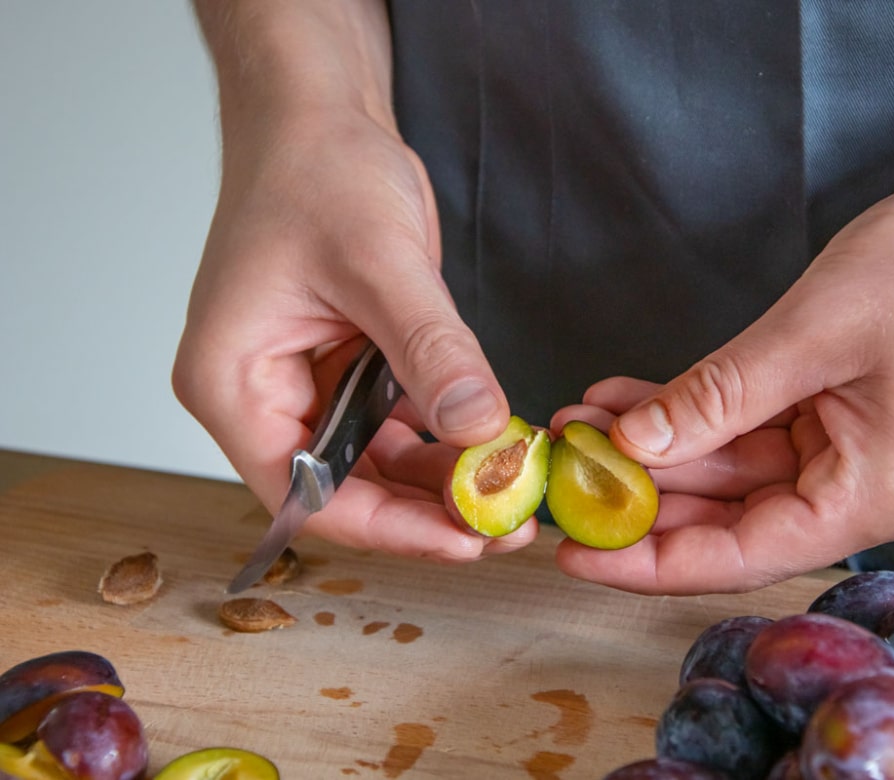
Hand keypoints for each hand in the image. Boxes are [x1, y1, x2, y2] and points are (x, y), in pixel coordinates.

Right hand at [174, 3, 524, 560]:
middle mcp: (262, 395)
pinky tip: (496, 444)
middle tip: (508, 523)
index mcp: (232, 382)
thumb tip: (479, 427)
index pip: (306, 493)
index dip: (388, 528)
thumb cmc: (314, 169)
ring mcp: (306, 384)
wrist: (320, 116)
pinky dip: (445, 438)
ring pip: (377, 464)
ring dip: (444, 480)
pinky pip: (397, 426)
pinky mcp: (348, 367)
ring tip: (516, 487)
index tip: (466, 540)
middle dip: (428, 511)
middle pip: (345, 489)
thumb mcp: (376, 260)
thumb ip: (429, 349)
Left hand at [555, 100, 893, 593]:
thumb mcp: (809, 337)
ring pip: (739, 470)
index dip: (649, 561)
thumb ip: (715, 398)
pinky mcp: (854, 420)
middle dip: (645, 490)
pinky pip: (761, 431)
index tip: (574, 553)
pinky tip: (637, 397)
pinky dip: (703, 413)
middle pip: (734, 516)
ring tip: (587, 419)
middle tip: (563, 465)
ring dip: (666, 444)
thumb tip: (633, 446)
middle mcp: (871, 494)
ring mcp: (864, 457)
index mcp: (877, 498)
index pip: (740, 555)